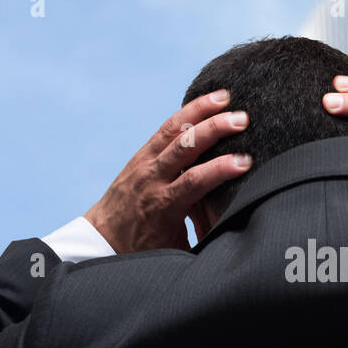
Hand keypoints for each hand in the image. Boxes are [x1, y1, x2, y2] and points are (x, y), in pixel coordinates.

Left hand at [84, 90, 250, 251]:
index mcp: (162, 206)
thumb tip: (235, 237)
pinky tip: (207, 101)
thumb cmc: (144, 249)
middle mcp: (151, 179)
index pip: (194, 181)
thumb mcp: (174, 251)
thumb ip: (201, 240)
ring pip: (173, 129)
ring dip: (200, 111)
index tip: (245, 162)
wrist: (102, 239)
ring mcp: (144, 163)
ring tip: (226, 96)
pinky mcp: (142, 154)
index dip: (220, 169)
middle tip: (242, 119)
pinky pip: (165, 128)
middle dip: (214, 130)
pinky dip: (186, 112)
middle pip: (184, 147)